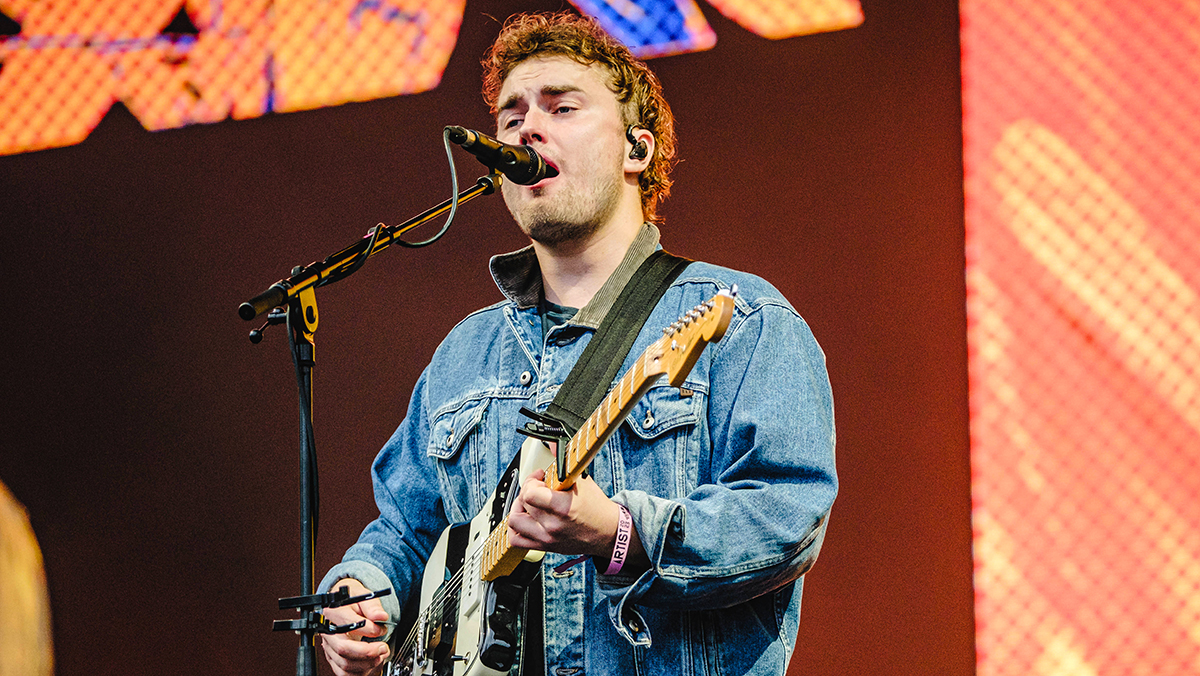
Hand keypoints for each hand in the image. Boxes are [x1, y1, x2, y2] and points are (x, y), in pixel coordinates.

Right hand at [319, 578, 390, 675]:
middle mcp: (328, 631)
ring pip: (344, 663)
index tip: (381, 629)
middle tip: (383, 647)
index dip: (369, 629)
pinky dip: (360, 671)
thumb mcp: (363, 596)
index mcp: (333, 612)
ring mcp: (329, 647)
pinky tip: (371, 662)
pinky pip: (343, 672)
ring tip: (380, 654)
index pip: (350, 624)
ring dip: (367, 663)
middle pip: (343, 648)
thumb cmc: (352, 601)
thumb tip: (380, 616)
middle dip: (367, 652)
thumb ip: (372, 606)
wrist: (343, 605)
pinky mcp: (333, 658)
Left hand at [508, 468, 635, 560]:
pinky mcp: (545, 546)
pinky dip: (515, 529)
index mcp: (563, 508)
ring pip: (514, 522)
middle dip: (528, 491)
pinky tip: (526, 519)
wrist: (608, 532)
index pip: (530, 494)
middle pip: (523, 504)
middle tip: (538, 488)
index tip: (539, 478)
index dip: (531, 481)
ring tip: (529, 504)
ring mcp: (547, 538)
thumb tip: (553, 442)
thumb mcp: (581, 481)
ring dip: (518, 509)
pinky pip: (517, 541)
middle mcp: (553, 526)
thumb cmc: (596, 507)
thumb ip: (563, 462)